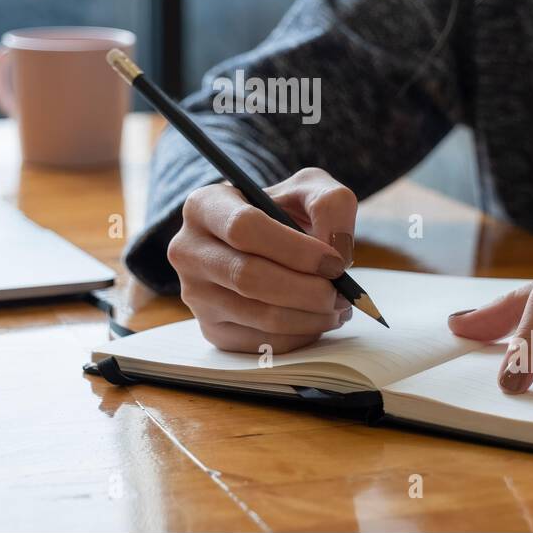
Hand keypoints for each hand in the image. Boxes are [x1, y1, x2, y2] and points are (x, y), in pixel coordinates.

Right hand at [167, 168, 356, 352]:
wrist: (263, 241)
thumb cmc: (285, 212)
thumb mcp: (309, 189)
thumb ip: (331, 205)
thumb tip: (338, 252)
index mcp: (204, 206)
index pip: (243, 229)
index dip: (294, 249)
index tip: (335, 262)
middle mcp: (188, 251)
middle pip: (248, 278)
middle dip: (307, 290)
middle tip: (343, 292)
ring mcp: (195, 295)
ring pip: (259, 315)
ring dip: (311, 316)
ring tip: (339, 305)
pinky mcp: (212, 330)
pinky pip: (263, 343)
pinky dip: (301, 335)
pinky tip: (318, 317)